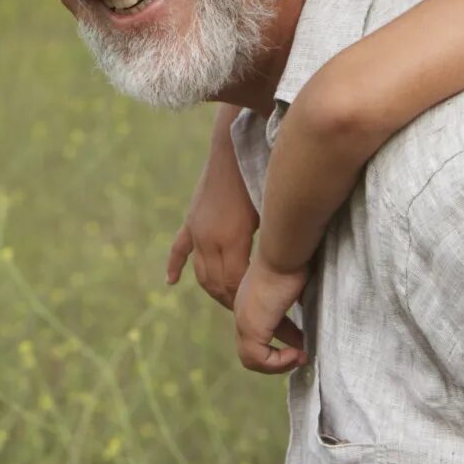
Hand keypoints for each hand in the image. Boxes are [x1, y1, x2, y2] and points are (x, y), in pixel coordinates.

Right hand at [165, 112, 259, 311]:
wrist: (235, 143)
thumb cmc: (263, 174)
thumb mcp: (273, 212)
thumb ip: (275, 242)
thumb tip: (292, 269)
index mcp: (230, 239)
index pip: (236, 287)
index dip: (251, 306)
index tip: (270, 317)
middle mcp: (208, 239)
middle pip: (217, 286)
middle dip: (236, 306)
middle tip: (259, 320)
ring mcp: (197, 229)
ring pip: (202, 274)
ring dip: (217, 292)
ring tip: (234, 306)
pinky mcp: (192, 219)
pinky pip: (180, 249)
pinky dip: (174, 266)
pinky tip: (170, 282)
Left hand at [233, 256, 310, 373]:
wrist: (284, 251)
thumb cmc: (294, 261)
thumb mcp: (296, 286)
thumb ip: (298, 300)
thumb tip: (311, 312)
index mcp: (250, 300)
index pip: (258, 332)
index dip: (279, 343)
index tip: (303, 342)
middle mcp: (242, 311)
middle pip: (252, 348)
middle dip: (277, 357)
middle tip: (301, 354)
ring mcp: (244, 319)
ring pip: (251, 358)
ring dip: (278, 364)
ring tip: (300, 357)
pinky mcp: (251, 326)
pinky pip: (258, 359)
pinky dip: (278, 363)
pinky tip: (298, 353)